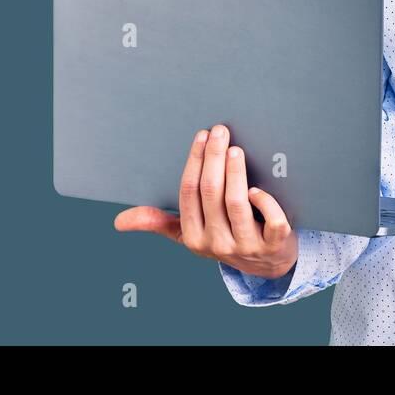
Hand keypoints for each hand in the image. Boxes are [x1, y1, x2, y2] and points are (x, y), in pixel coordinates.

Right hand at [113, 123, 299, 279]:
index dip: (194, 161)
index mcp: (193, 237)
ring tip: (235, 149)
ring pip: (236, 203)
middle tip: (220, 130)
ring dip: (235, 172)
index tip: (201, 135)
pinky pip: (272, 222)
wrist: (269, 264)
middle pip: (211, 192)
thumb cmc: (225, 238)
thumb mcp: (191, 234)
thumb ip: (160, 223)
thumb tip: (119, 221)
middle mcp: (217, 243)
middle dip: (213, 157)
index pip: (189, 193)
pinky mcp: (275, 245)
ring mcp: (246, 245)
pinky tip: (257, 187)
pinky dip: (265, 202)